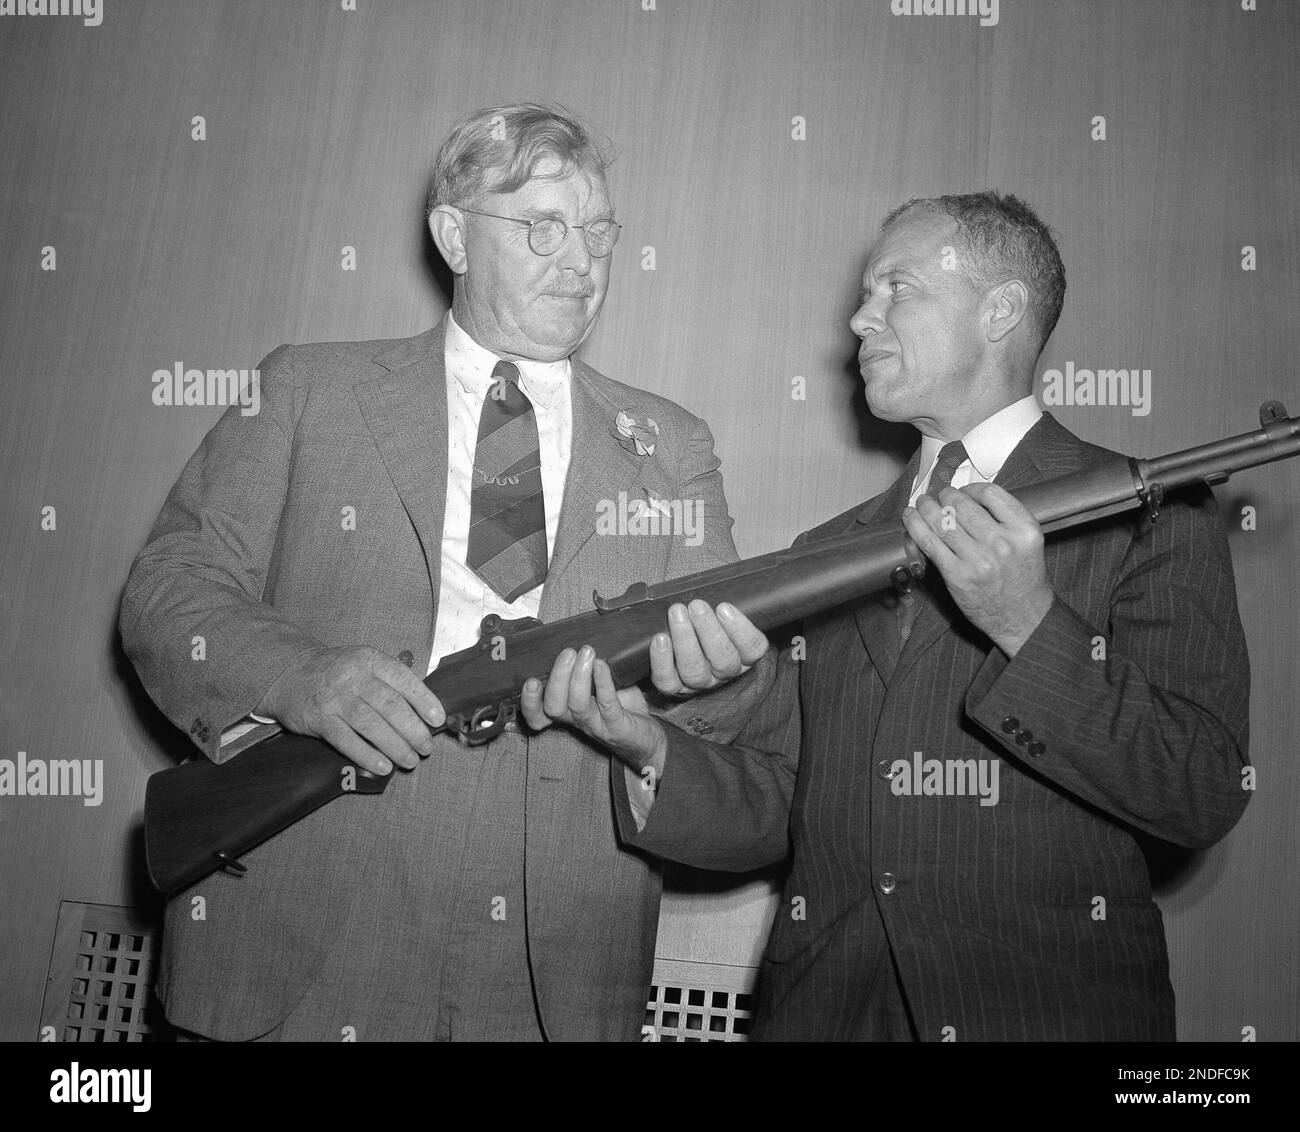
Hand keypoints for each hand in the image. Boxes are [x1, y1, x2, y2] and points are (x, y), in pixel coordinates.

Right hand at [257, 646, 446, 775]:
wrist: (289, 673)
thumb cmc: (338, 673)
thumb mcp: (364, 664)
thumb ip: (390, 682)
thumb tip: (424, 712)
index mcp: (370, 660)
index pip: (404, 679)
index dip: (424, 701)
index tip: (438, 720)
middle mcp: (353, 676)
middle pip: (390, 705)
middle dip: (413, 730)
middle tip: (426, 748)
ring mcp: (335, 697)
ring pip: (371, 724)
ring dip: (395, 746)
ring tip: (410, 760)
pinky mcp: (319, 718)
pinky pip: (346, 740)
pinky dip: (366, 755)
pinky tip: (382, 767)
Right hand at [518, 646, 667, 776]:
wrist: (647, 734)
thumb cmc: (619, 705)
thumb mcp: (597, 684)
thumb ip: (583, 667)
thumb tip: (576, 634)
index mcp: (566, 710)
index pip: (537, 714)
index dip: (529, 701)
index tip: (529, 679)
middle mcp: (577, 720)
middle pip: (553, 707)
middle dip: (557, 678)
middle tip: (568, 652)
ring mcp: (596, 725)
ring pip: (577, 706)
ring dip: (579, 677)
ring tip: (587, 653)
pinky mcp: (617, 726)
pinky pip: (607, 705)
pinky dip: (603, 683)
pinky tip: (602, 665)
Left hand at [648, 600, 768, 695]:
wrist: (677, 645)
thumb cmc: (705, 620)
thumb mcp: (722, 611)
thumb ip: (726, 604)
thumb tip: (731, 579)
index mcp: (743, 655)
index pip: (753, 648)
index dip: (740, 629)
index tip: (724, 607)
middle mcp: (723, 672)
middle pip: (723, 660)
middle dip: (709, 631)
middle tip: (697, 605)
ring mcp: (699, 682)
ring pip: (695, 671)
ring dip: (685, 640)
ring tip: (677, 613)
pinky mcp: (673, 687)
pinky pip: (667, 681)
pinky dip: (662, 660)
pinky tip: (660, 638)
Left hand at [901, 482, 1053, 656]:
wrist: (1024, 618)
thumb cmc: (1023, 579)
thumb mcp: (1028, 542)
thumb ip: (1005, 520)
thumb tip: (968, 498)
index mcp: (1024, 530)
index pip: (991, 494)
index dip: (971, 487)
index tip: (963, 491)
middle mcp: (1002, 543)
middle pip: (962, 505)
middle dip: (945, 496)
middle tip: (939, 496)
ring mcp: (978, 561)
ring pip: (942, 522)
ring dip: (927, 507)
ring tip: (922, 503)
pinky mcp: (957, 576)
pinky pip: (930, 543)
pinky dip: (915, 526)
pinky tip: (910, 517)